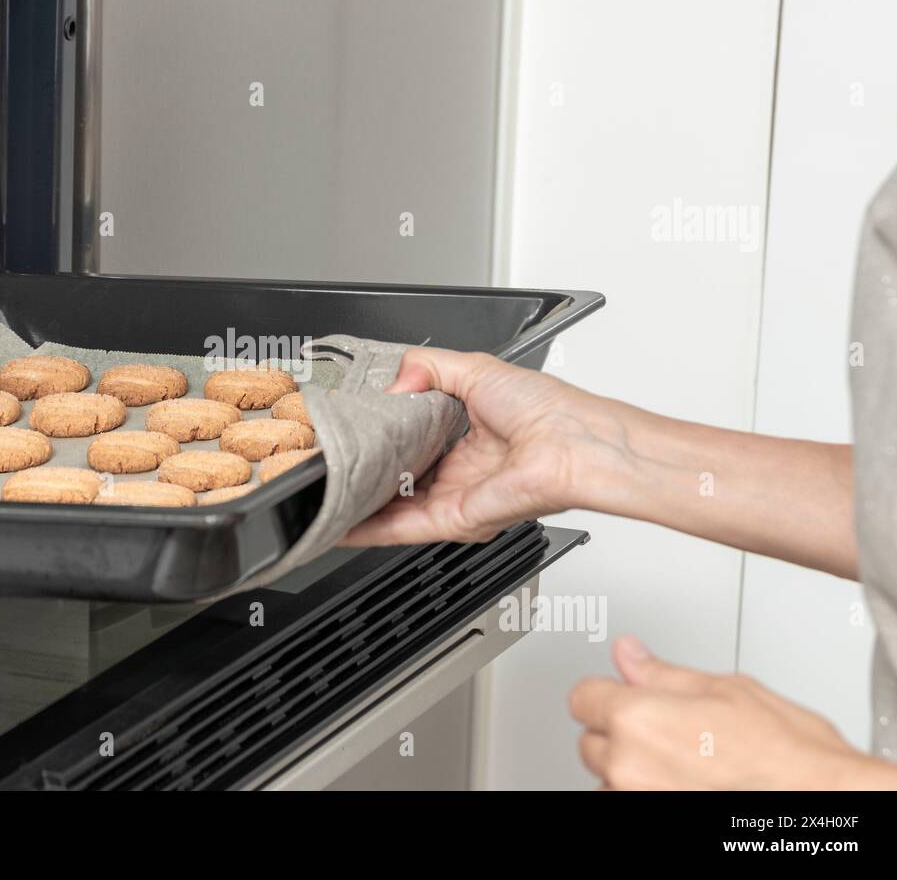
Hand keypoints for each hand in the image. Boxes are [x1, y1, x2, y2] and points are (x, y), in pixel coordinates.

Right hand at [341, 347, 631, 545]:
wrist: (578, 445)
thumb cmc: (551, 410)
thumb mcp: (477, 368)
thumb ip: (428, 367)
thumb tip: (393, 384)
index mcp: (466, 436)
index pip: (409, 441)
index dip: (378, 436)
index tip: (347, 429)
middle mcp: (459, 471)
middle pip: (395, 478)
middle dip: (360, 472)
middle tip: (323, 460)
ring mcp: (455, 497)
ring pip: (391, 508)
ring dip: (356, 503)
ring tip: (318, 492)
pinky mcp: (454, 520)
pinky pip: (401, 528)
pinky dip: (367, 529)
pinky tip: (339, 522)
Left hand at [570, 636, 864, 789]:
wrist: (823, 800)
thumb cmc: (786, 755)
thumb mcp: (725, 690)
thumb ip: (662, 673)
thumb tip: (629, 653)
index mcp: (637, 718)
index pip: (582, 697)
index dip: (607, 693)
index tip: (622, 695)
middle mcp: (628, 764)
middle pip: (593, 740)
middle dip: (621, 733)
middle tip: (669, 732)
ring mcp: (636, 799)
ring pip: (610, 778)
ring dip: (633, 770)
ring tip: (686, 765)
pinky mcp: (649, 824)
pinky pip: (629, 802)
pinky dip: (647, 794)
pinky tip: (685, 786)